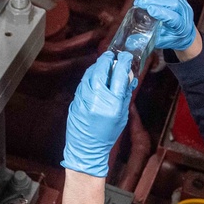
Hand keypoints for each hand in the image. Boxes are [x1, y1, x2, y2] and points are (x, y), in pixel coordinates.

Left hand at [62, 51, 136, 177]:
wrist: (86, 148)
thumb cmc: (106, 135)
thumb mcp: (121, 116)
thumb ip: (124, 95)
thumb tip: (128, 77)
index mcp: (113, 104)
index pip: (119, 75)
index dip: (123, 62)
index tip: (126, 57)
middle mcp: (97, 98)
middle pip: (101, 69)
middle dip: (108, 59)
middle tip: (112, 55)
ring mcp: (83, 98)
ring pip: (90, 73)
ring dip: (98, 66)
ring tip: (104, 64)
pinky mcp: (75, 99)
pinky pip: (83, 82)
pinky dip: (90, 76)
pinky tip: (95, 76)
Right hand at [133, 0, 196, 51]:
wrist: (186, 31)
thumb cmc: (173, 37)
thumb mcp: (164, 42)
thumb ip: (151, 39)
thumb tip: (133, 39)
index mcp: (182, 26)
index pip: (174, 17)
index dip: (161, 12)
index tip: (149, 10)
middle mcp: (185, 11)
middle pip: (171, 1)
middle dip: (153, 0)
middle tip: (139, 3)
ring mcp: (182, 0)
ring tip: (139, 0)